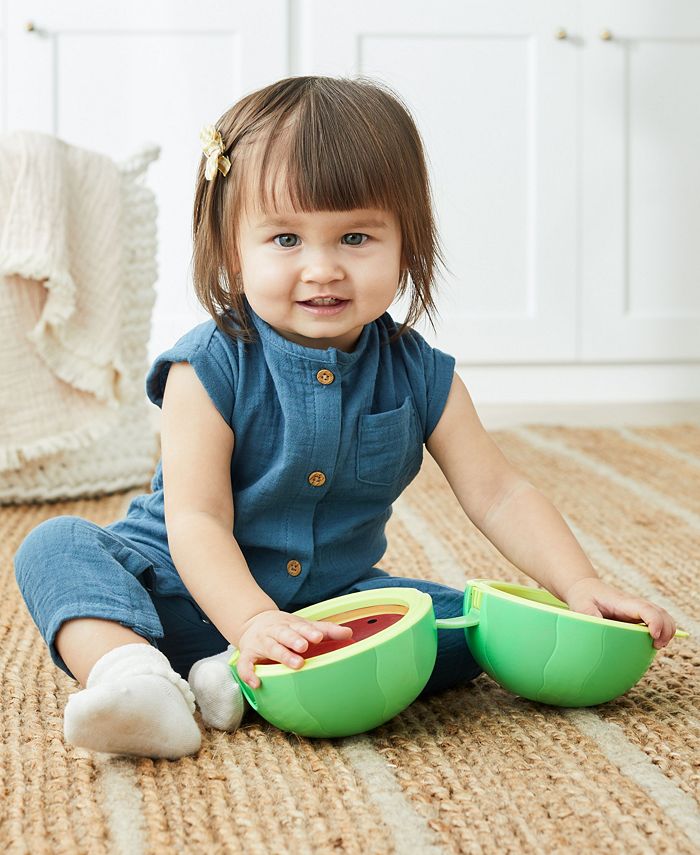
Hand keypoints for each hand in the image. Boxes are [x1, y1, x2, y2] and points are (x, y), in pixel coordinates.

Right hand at [235, 609, 352, 687]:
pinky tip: (257, 683)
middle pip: (285, 634)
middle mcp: (275, 632)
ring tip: (295, 664)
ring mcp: (261, 643)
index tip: (318, 637)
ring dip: (281, 655)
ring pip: (270, 647)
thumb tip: (349, 633)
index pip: (301, 627)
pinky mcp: (248, 654)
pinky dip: (249, 673)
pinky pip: (245, 664)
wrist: (254, 622)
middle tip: (304, 647)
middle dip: (294, 640)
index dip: (309, 632)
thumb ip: (326, 630)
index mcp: (291, 625)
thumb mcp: (304, 625)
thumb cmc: (286, 627)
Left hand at [563, 577, 676, 648]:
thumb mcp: (581, 605)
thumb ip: (589, 616)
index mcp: (623, 602)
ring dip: (667, 632)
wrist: (586, 589)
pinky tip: (654, 643)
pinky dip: (662, 632)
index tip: (654, 636)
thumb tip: (596, 631)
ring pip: (664, 618)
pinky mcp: (639, 616)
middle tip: (657, 646)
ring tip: (657, 646)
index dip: (655, 622)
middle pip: (662, 614)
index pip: (646, 609)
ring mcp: (639, 610)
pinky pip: (658, 622)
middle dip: (666, 630)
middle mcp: (636, 605)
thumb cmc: (584, 597)